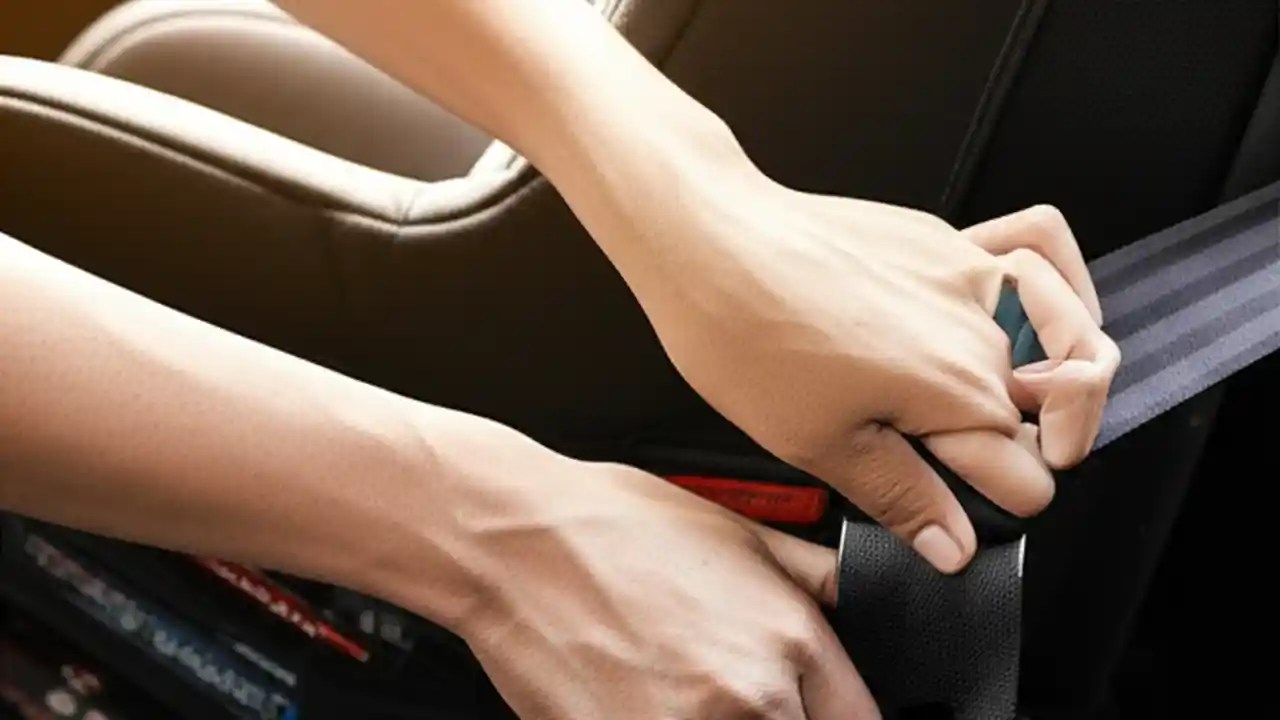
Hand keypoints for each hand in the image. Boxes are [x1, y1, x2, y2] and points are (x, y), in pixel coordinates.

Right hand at [451, 447, 879, 719]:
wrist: (512, 541)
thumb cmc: (612, 528)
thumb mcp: (740, 532)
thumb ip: (821, 584)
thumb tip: (875, 610)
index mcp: (790, 642)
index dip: (844, 718)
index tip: (818, 711)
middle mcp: (748, 700)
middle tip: (735, 697)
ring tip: (684, 695)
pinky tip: (649, 703)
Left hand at [612, 164, 1118, 572]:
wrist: (709, 236)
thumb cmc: (746, 334)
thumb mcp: (818, 443)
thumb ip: (903, 496)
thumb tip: (952, 547)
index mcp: (958, 393)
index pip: (1030, 480)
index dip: (997, 507)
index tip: (953, 508)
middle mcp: (981, 330)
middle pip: (1047, 414)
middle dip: (1017, 443)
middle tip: (957, 458)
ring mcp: (969, 275)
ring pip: (1069, 331)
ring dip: (1064, 368)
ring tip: (1032, 396)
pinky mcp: (943, 239)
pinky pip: (1035, 253)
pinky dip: (1050, 287)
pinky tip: (1025, 306)